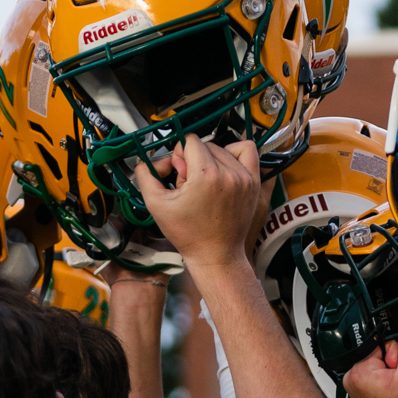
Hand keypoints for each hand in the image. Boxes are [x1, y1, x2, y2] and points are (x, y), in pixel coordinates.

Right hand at [133, 136, 259, 272]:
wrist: (216, 255)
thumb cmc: (189, 235)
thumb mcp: (157, 206)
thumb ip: (146, 178)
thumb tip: (143, 163)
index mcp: (205, 175)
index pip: (190, 141)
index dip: (179, 155)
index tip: (178, 173)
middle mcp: (228, 173)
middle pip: (206, 145)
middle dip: (194, 159)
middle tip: (190, 183)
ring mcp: (244, 177)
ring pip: (223, 148)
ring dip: (211, 159)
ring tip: (206, 180)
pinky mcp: (253, 182)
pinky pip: (248, 150)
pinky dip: (235, 153)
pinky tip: (225, 168)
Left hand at [341, 315, 397, 397]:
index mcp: (359, 372)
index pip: (377, 344)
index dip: (393, 353)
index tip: (397, 366)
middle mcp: (350, 378)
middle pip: (376, 352)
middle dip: (390, 362)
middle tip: (397, 379)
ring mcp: (353, 385)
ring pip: (376, 362)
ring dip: (388, 371)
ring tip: (394, 386)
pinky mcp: (358, 390)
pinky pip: (373, 373)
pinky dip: (383, 378)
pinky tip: (389, 389)